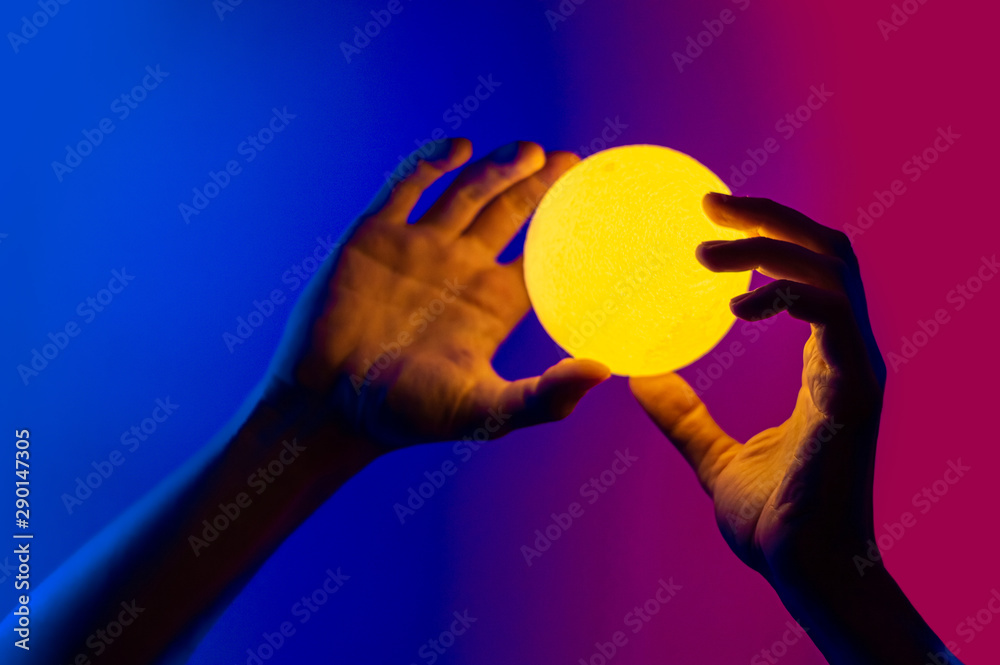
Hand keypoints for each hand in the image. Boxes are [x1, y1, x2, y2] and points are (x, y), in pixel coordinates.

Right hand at [268, 138, 609, 450]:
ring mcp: (417, 247)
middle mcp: (460, 268)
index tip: (597, 202)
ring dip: (497, 167)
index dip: (569, 228)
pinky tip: (460, 148)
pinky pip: (405, 186)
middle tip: (571, 160)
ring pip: (466, 191)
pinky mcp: (374, 235)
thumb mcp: (485, 411)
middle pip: (509, 212)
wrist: (330, 405)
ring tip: (530, 150)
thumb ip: (543, 396)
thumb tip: (604, 371)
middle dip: (539, 184)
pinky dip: (431, 162)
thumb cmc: (407, 415)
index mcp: (492, 303)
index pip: (542, 255)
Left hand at [630, 194, 886, 587]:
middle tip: (708, 204)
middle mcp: (847, 355)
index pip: (809, 273)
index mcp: (823, 364)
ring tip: (705, 253)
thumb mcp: (713, 455)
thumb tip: (642, 377)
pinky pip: (832, 316)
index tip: (710, 218)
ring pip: (831, 269)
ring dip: (769, 246)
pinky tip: (738, 304)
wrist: (807, 572)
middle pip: (827, 251)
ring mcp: (857, 369)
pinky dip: (788, 295)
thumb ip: (683, 414)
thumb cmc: (772, 522)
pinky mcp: (855, 392)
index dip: (768, 235)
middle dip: (772, 216)